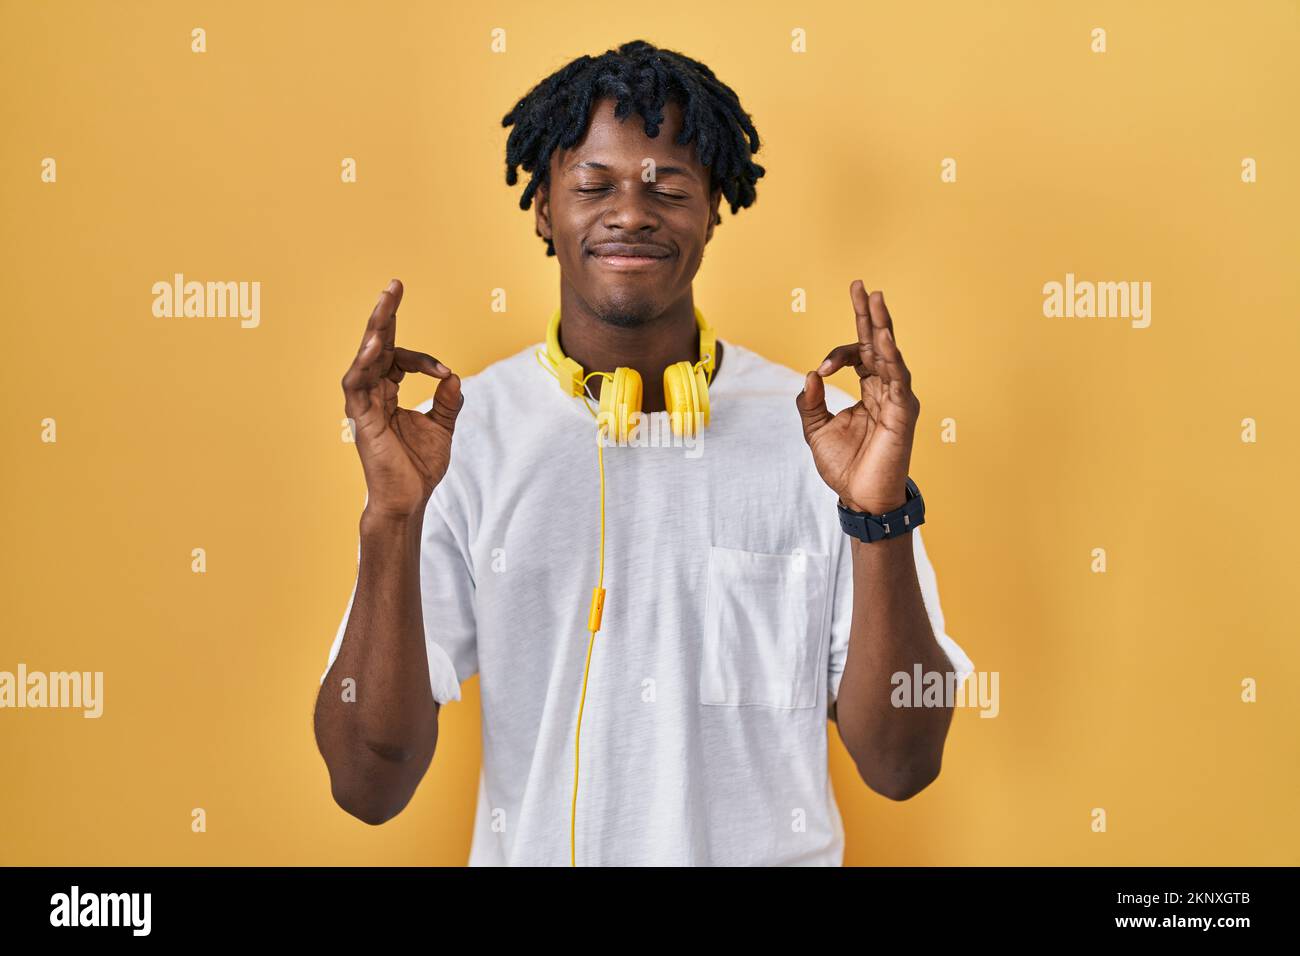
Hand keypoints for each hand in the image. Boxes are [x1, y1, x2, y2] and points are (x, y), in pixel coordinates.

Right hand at [341, 279, 462, 518]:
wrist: (409, 499)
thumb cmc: (419, 467)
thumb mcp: (442, 427)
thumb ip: (448, 400)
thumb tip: (454, 375)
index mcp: (388, 393)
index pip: (401, 358)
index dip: (425, 360)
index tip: (446, 374)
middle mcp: (373, 393)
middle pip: (377, 346)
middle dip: (386, 314)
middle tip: (395, 285)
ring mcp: (364, 404)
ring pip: (365, 357)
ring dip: (376, 328)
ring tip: (386, 300)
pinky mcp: (360, 417)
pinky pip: (357, 383)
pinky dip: (365, 362)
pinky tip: (378, 342)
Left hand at [796, 280, 918, 514]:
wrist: (860, 499)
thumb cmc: (845, 466)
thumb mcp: (816, 429)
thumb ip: (810, 402)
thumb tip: (810, 373)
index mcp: (868, 390)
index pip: (858, 354)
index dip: (837, 354)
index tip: (821, 370)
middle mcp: (885, 389)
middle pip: (878, 344)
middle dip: (870, 315)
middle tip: (862, 286)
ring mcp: (897, 399)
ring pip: (890, 355)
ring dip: (882, 327)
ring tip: (875, 300)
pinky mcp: (903, 413)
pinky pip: (898, 380)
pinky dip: (890, 358)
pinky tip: (883, 338)